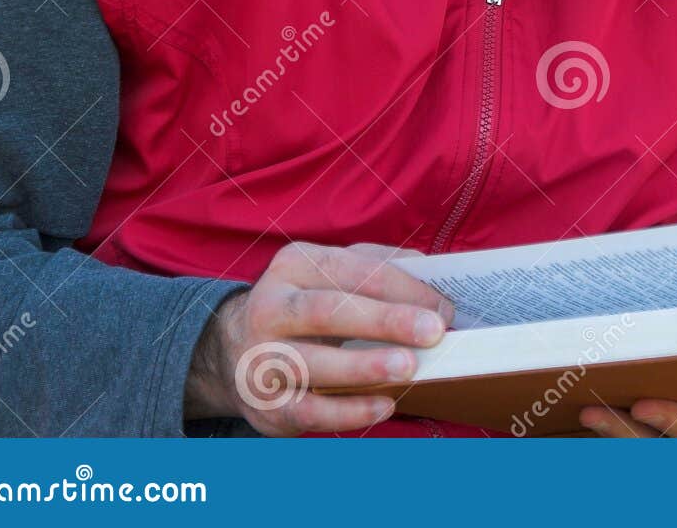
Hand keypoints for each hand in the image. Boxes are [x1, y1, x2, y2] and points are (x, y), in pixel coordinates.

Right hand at [184, 241, 455, 435]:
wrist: (233, 349)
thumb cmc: (307, 304)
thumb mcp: (332, 273)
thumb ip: (380, 266)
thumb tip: (434, 273)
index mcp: (295, 264)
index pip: (352, 269)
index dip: (401, 287)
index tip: (442, 307)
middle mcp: (271, 307)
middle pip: (328, 311)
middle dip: (384, 320)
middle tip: (432, 331)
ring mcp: (262, 357)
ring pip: (312, 362)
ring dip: (363, 366)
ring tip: (407, 368)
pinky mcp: (265, 403)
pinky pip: (308, 410)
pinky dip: (348, 411)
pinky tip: (384, 405)